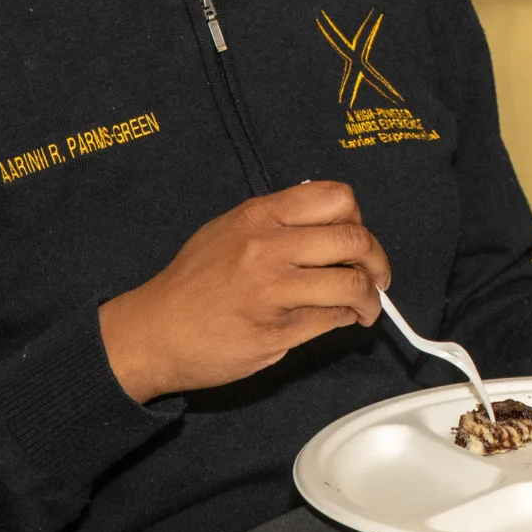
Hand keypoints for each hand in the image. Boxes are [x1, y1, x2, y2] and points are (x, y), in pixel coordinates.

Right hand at [98, 180, 388, 403]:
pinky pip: (331, 320)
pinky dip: (345, 319)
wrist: (153, 332)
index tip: (357, 236)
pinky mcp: (276, 332)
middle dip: (378, 261)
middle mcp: (268, 247)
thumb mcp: (229, 229)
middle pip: (354, 239)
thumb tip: (331, 225)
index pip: (337, 198)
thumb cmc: (192, 282)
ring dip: (370, 298)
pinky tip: (339, 320)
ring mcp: (273, 291)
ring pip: (352, 284)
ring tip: (366, 307)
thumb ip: (277, 222)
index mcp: (259, 215)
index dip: (358, 218)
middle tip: (378, 276)